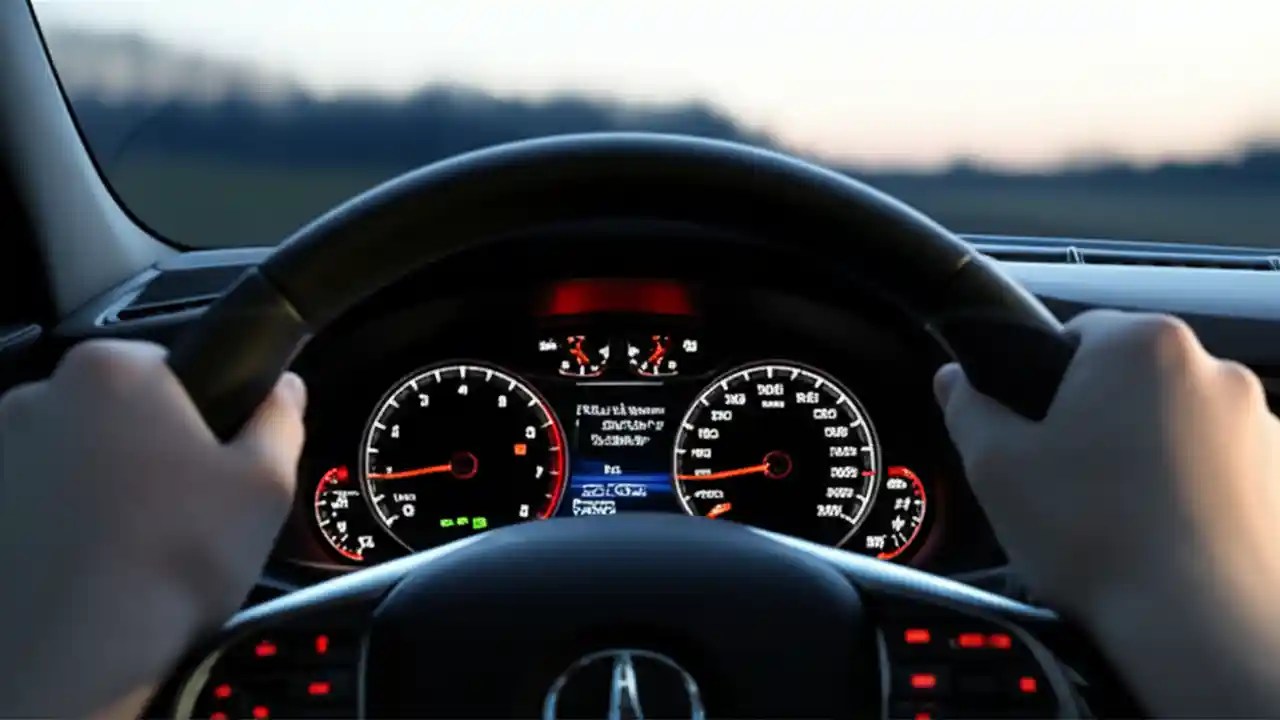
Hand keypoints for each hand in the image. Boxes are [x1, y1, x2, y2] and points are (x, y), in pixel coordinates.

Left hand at [0, 340, 305, 716]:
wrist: (80, 655)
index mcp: (114, 368)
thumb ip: (281, 419)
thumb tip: (286, 388)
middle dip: (148, 442)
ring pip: (73, 451)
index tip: (214, 455)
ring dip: (101, 479)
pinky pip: (37, 494)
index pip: (170, 361)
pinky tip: (95, 558)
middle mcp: (40, 394)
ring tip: (137, 539)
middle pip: (116, 405)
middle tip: (184, 503)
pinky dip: (62, 516)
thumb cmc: (174, 559)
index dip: (202, 409)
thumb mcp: (265, 485)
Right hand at [935, 309, 1279, 715]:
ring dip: (1151, 453)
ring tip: (1119, 515)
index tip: (1036, 432)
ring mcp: (1261, 423)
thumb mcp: (996, 468)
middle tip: (1068, 479)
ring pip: (1180, 422)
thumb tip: (953, 379)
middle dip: (1101, 419)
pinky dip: (1196, 489)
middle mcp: (1213, 368)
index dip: (1043, 384)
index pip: (1076, 334)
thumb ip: (967, 408)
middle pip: (1132, 378)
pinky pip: (1223, 466)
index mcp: (1140, 345)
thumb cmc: (1099, 539)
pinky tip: (1165, 533)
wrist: (1200, 627)